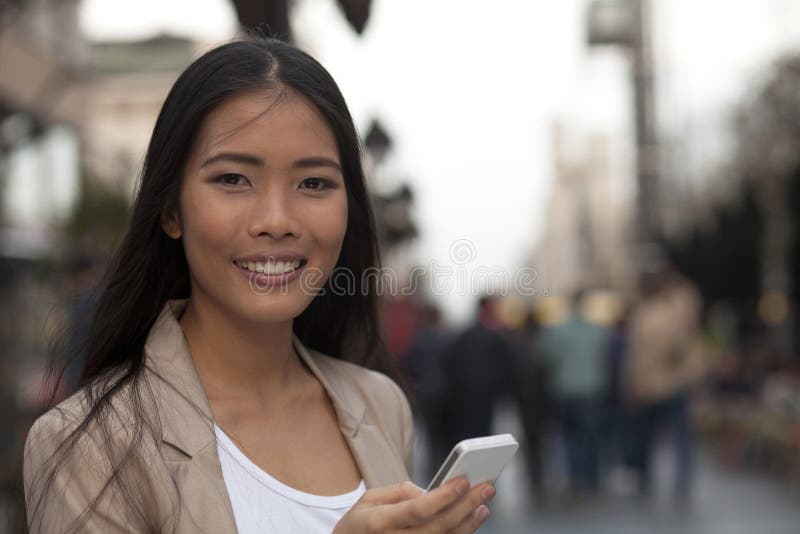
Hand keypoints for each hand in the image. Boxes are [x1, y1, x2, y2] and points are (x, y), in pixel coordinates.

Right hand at [333, 477, 493, 532]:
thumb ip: (400, 492)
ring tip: (483, 505)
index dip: (443, 496)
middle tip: (486, 488)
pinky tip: (470, 522)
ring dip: (469, 524)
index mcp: (379, 522)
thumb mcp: (369, 500)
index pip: (418, 509)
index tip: (463, 481)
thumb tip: (430, 493)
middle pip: (438, 527)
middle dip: (466, 506)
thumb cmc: (359, 524)